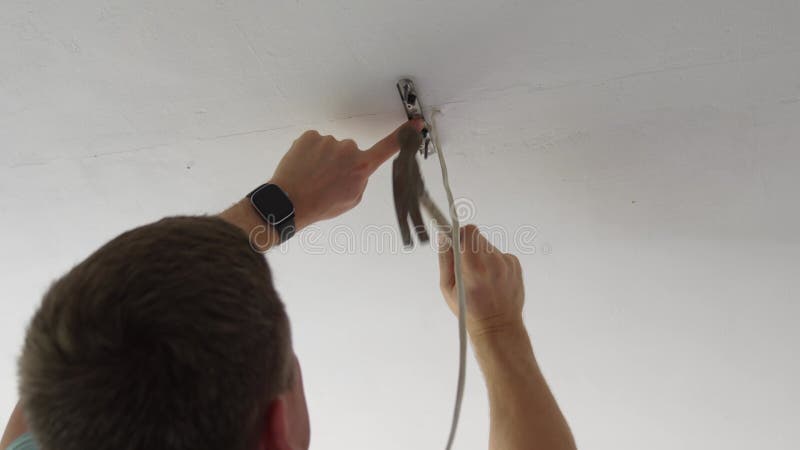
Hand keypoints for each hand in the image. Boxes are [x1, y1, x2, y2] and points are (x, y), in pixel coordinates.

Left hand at [269, 120, 422, 229]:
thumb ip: (360, 179)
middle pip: (350, 152)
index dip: (404, 134)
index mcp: (361, 166)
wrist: (290, 202)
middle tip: (327, 181)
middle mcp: (348, 149)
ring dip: (323, 159)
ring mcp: (328, 140)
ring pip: (330, 148)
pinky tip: (304, 168)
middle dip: (341, 162)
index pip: (388, 147)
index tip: (416, 123)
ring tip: (312, 177)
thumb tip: (356, 168)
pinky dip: (310, 153)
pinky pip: (315, 142)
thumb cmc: (321, 204)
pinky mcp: (310, 136)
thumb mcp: (352, 199)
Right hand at [438, 225, 524, 337]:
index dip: (459, 234)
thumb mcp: (447, 287)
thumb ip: (445, 259)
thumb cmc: (470, 311)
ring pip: (488, 246)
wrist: (498, 326)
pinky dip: (493, 262)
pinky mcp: (515, 264)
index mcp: (473, 267)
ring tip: (480, 277)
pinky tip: (491, 279)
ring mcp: (506, 262)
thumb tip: (444, 237)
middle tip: (466, 267)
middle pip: (477, 238)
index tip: (455, 240)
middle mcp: (493, 262)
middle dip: (468, 248)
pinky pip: (499, 254)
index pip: (468, 232)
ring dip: (481, 256)